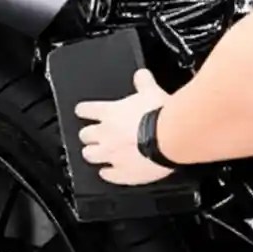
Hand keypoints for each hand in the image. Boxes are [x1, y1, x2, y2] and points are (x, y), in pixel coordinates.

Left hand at [75, 69, 172, 185]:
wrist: (170, 138)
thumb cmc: (160, 116)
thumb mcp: (151, 91)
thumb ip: (143, 83)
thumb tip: (141, 75)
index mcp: (110, 113)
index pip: (85, 110)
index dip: (83, 110)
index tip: (83, 111)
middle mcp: (106, 134)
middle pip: (85, 135)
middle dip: (87, 135)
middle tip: (91, 134)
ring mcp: (112, 155)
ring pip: (90, 156)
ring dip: (92, 154)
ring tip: (94, 153)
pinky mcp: (123, 173)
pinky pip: (109, 176)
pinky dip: (107, 174)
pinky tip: (107, 173)